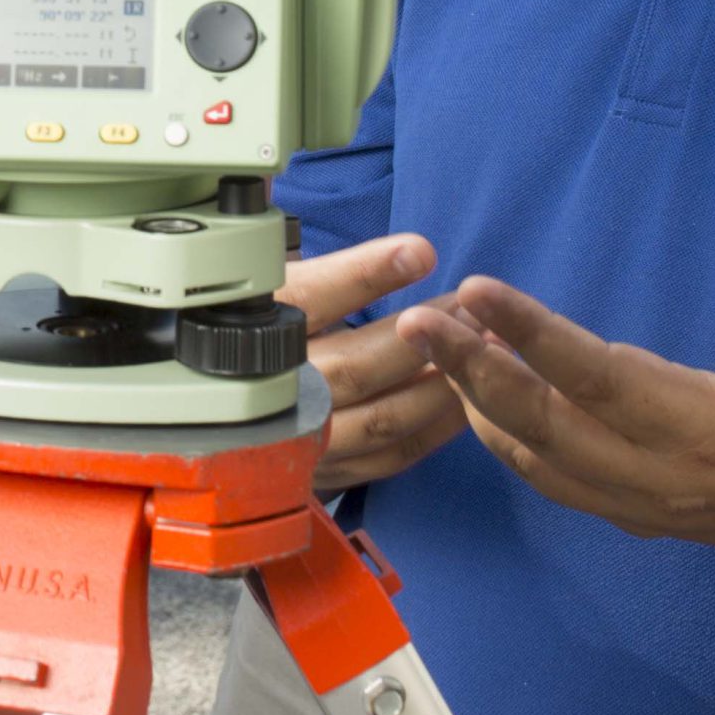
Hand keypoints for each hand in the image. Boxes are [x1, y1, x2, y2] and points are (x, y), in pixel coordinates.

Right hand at [279, 236, 470, 492]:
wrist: (227, 410)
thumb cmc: (266, 329)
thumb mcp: (275, 287)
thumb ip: (326, 271)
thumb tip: (396, 241)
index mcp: (256, 329)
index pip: (310, 298)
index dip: (365, 275)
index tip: (422, 251)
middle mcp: (272, 390)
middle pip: (358, 366)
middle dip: (429, 334)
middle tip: (478, 306)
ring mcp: (299, 439)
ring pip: (383, 417)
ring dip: (444, 381)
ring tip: (487, 347)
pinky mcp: (325, 473)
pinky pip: (391, 456)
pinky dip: (435, 427)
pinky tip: (467, 394)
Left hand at [394, 225, 714, 576]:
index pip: (604, 381)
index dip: (537, 338)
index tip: (480, 291)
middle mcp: (671, 478)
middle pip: (551, 431)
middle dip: (476, 374)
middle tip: (417, 321)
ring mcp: (653, 505)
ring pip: (545, 463)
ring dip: (481, 405)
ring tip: (431, 345)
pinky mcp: (646, 514)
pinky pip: (560, 483)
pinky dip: (510, 443)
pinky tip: (476, 397)